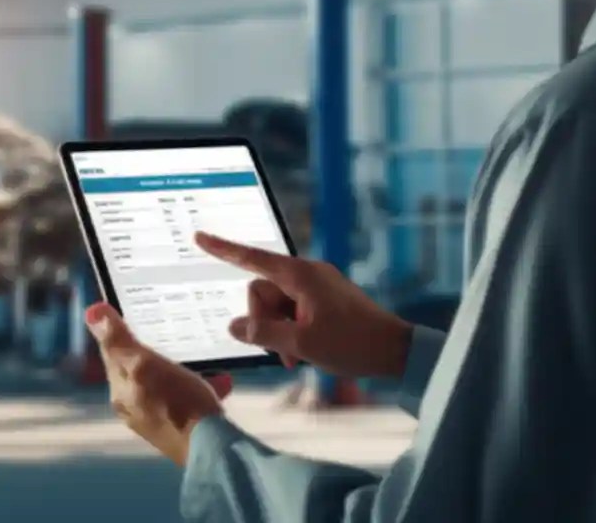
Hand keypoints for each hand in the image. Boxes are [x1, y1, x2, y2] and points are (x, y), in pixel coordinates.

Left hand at [86, 303, 232, 465]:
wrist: (211, 450)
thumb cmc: (178, 404)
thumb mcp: (146, 366)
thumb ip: (119, 342)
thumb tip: (91, 311)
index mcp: (120, 393)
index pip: (112, 354)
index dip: (120, 331)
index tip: (136, 312)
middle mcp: (132, 410)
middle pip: (138, 370)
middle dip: (154, 352)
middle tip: (173, 333)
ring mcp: (155, 423)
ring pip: (163, 385)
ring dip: (178, 370)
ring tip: (200, 358)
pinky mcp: (179, 431)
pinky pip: (183, 400)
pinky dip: (196, 388)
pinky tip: (218, 381)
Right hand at [195, 232, 413, 378]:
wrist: (396, 350)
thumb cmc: (352, 344)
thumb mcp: (301, 344)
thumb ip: (263, 333)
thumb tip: (234, 326)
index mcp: (299, 275)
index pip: (251, 259)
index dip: (223, 249)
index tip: (199, 237)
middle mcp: (306, 274)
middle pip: (262, 290)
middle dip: (263, 321)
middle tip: (283, 352)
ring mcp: (316, 285)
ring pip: (276, 304)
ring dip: (278, 331)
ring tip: (296, 357)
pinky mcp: (324, 298)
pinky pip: (293, 309)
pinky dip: (291, 330)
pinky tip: (303, 351)